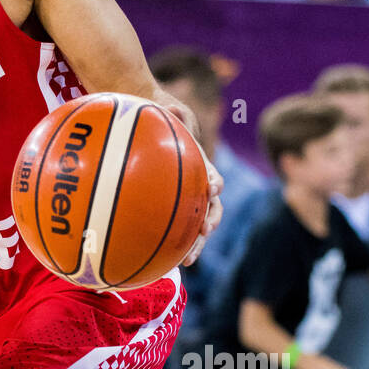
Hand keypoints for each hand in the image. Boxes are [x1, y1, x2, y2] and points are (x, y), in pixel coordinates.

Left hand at [161, 101, 221, 266]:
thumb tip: (169, 107)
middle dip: (209, 222)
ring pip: (195, 226)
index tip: (212, 189)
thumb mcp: (170, 114)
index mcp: (200, 168)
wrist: (155, 128)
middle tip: (205, 232)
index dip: (214, 183)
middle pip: (210, 210)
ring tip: (188, 260)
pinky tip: (160, 262)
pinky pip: (173, 231)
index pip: (212, 178)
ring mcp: (185, 202)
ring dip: (195, 243)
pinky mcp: (172, 212)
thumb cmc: (163, 120)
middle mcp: (197, 188)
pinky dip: (171, 246)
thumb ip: (173, 114)